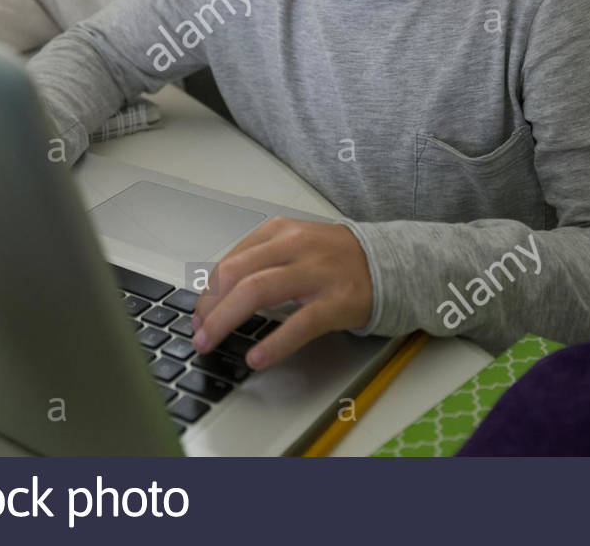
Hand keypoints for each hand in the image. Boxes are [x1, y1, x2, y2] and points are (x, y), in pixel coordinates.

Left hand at [192, 216, 372, 369]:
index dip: (207, 293)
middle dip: (209, 308)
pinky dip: (274, 343)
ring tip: (212, 343)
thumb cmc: (336, 259)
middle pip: (236, 274)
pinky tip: (257, 357)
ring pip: (257, 291)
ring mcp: (317, 272)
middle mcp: (295, 246)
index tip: (198, 317)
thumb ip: (260, 262)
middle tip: (198, 334)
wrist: (390, 262)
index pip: (230, 261)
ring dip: (226, 321)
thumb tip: (217, 295)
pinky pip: (299, 323)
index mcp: (280, 232)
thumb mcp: (295, 245)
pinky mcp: (337, 300)